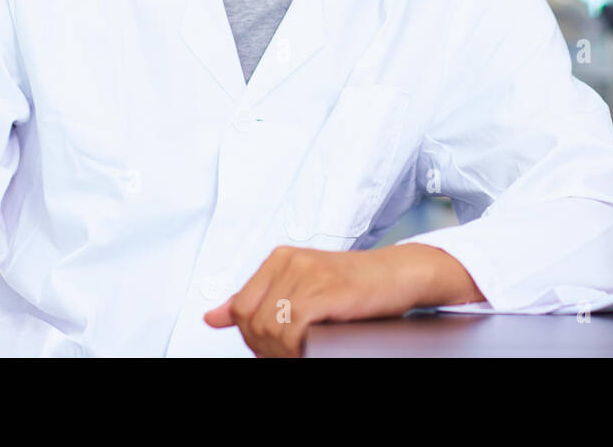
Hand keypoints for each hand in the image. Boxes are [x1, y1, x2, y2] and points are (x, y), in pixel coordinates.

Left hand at [203, 243, 482, 356]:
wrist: (399, 275)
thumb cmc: (354, 286)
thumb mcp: (300, 288)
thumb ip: (258, 300)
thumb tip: (213, 317)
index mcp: (279, 257)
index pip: (241, 307)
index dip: (251, 336)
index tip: (272, 349)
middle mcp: (289, 260)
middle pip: (251, 318)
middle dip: (263, 346)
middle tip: (286, 354)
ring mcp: (306, 272)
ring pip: (268, 326)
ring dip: (279, 350)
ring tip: (299, 352)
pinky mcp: (323, 289)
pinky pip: (290, 328)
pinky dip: (294, 347)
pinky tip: (309, 347)